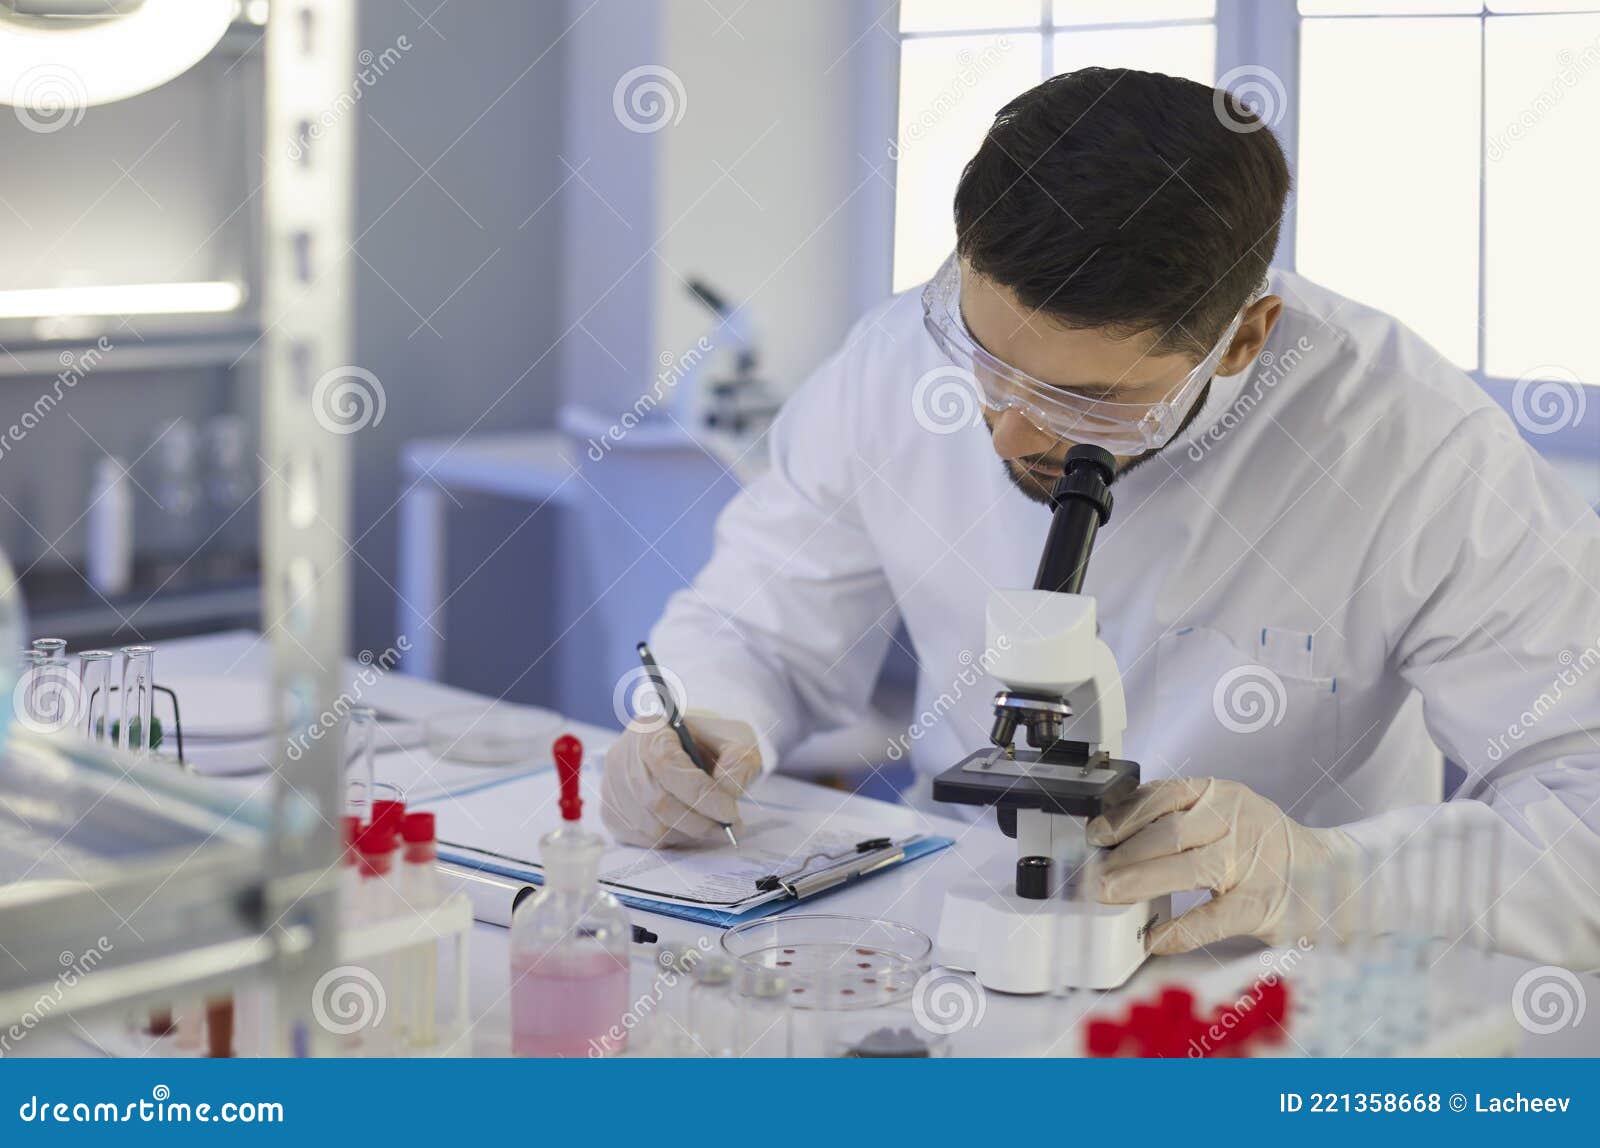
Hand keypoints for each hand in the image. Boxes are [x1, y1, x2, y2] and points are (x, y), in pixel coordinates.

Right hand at [600, 714, 761, 847]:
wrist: (684, 749)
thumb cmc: (708, 743)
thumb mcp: (735, 738)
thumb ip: (740, 759)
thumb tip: (729, 790)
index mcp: (652, 729)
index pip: (669, 765)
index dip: (701, 795)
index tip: (731, 813)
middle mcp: (623, 755)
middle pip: (658, 801)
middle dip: (700, 821)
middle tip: (730, 828)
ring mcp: (612, 785)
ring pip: (652, 826)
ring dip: (690, 833)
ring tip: (713, 825)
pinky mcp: (611, 812)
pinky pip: (644, 839)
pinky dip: (674, 839)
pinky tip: (689, 825)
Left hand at [1086, 777, 1358, 954]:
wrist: (1329, 874)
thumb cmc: (1260, 845)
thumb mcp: (1222, 814)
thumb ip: (1175, 819)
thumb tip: (1111, 839)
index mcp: (1222, 794)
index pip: (1165, 795)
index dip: (1125, 814)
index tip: (1096, 834)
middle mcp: (1239, 821)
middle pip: (1170, 834)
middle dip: (1124, 856)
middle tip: (1093, 877)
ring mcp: (1253, 862)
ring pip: (1190, 870)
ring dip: (1142, 884)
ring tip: (1111, 897)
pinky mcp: (1263, 904)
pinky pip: (1213, 918)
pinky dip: (1179, 930)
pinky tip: (1154, 938)